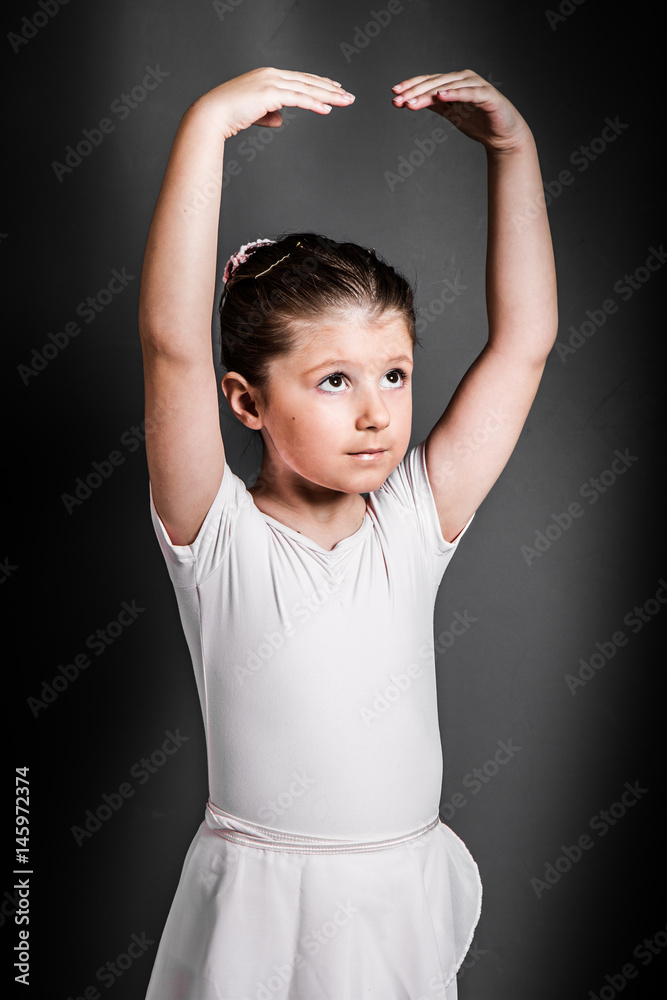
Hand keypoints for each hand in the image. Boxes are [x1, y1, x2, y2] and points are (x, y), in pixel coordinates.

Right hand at [190, 66, 354, 139]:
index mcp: (267, 76)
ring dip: (329, 96)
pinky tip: (327, 109)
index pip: (299, 79)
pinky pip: (298, 99)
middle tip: (348, 96)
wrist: (213, 114)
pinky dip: (314, 104)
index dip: (318, 84)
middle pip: (307, 81)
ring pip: (307, 89)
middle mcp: (271, 74)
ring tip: (345, 102)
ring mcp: (271, 82)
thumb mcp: (254, 113)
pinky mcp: (270, 93)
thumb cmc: (229, 115)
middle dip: (330, 89)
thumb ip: (269, 114)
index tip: (333, 88)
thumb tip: (281, 120)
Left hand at [390, 69, 530, 152]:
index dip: (411, 85)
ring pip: (448, 87)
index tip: (394, 92)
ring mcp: (476, 85)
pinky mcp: (487, 95)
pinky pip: (468, 93)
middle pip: (435, 83)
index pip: (429, 81)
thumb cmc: (478, 122)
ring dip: (428, 94)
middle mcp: (464, 78)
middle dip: (415, 91)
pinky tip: (440, 95)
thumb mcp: (451, 114)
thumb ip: (435, 105)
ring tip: (412, 102)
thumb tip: (412, 101)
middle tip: (398, 100)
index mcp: (454, 82)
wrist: (502, 136)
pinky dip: (454, 93)